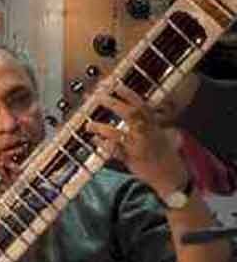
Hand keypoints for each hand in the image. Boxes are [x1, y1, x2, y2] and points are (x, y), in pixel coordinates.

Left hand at [88, 82, 189, 197]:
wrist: (172, 177)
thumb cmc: (165, 155)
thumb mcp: (162, 135)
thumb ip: (150, 123)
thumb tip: (143, 109)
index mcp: (154, 126)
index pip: (142, 105)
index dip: (129, 94)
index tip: (116, 84)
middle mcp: (147, 134)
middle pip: (131, 114)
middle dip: (114, 103)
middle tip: (98, 97)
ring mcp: (139, 147)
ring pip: (118, 134)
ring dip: (101, 128)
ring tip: (88, 125)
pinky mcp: (132, 160)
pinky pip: (115, 151)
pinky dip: (104, 145)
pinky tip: (95, 140)